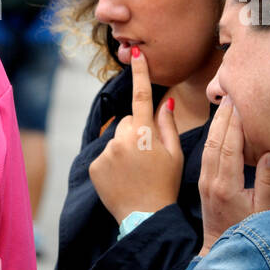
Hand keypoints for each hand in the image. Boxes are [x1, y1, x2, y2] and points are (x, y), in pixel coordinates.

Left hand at [89, 46, 183, 223]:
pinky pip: (104, 153)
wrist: (145, 216)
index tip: (134, 52)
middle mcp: (121, 139)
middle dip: (136, 130)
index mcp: (144, 133)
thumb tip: (166, 102)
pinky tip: (122, 176)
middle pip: (128, 121)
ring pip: (115, 137)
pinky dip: (112, 160)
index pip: (142, 96)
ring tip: (135, 169)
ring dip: (123, 146)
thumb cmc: (165, 185)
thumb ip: (168, 125)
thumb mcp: (175, 154)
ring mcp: (105, 152)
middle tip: (147, 155)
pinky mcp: (94, 165)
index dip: (139, 72)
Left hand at [198, 95, 269, 255]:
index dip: (234, 124)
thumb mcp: (264, 210)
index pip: (229, 147)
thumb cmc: (247, 232)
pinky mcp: (203, 182)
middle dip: (223, 116)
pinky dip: (213, 136)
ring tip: (225, 103)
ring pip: (208, 145)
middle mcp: (211, 180)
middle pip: (215, 141)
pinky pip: (207, 153)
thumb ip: (267, 181)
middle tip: (231, 94)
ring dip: (216, 123)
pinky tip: (219, 125)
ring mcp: (204, 181)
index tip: (240, 103)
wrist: (219, 249)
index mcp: (226, 185)